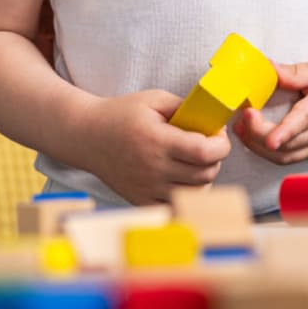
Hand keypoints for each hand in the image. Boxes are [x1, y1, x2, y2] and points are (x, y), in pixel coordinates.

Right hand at [80, 90, 231, 204]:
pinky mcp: (141, 201)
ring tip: (195, 163)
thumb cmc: (121, 115)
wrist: (86, 136)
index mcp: (157, 141)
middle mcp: (153, 169)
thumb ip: (186, 107)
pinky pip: (176, 208)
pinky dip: (187, 197)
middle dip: (215, 159)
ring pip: (195, 195)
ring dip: (204, 178)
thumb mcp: (155, 100)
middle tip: (207, 146)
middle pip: (205, 174)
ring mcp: (146, 189)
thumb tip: (213, 118)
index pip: (204, 152)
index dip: (220, 145)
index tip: (217, 135)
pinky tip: (183, 180)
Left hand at [233, 61, 307, 165]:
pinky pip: (289, 159)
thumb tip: (267, 67)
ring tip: (241, 127)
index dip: (286, 131)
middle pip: (290, 144)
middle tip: (244, 116)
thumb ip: (297, 72)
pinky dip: (267, 151)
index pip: (306, 120)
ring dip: (259, 146)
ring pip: (287, 157)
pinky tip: (254, 136)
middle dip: (260, 135)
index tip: (270, 139)